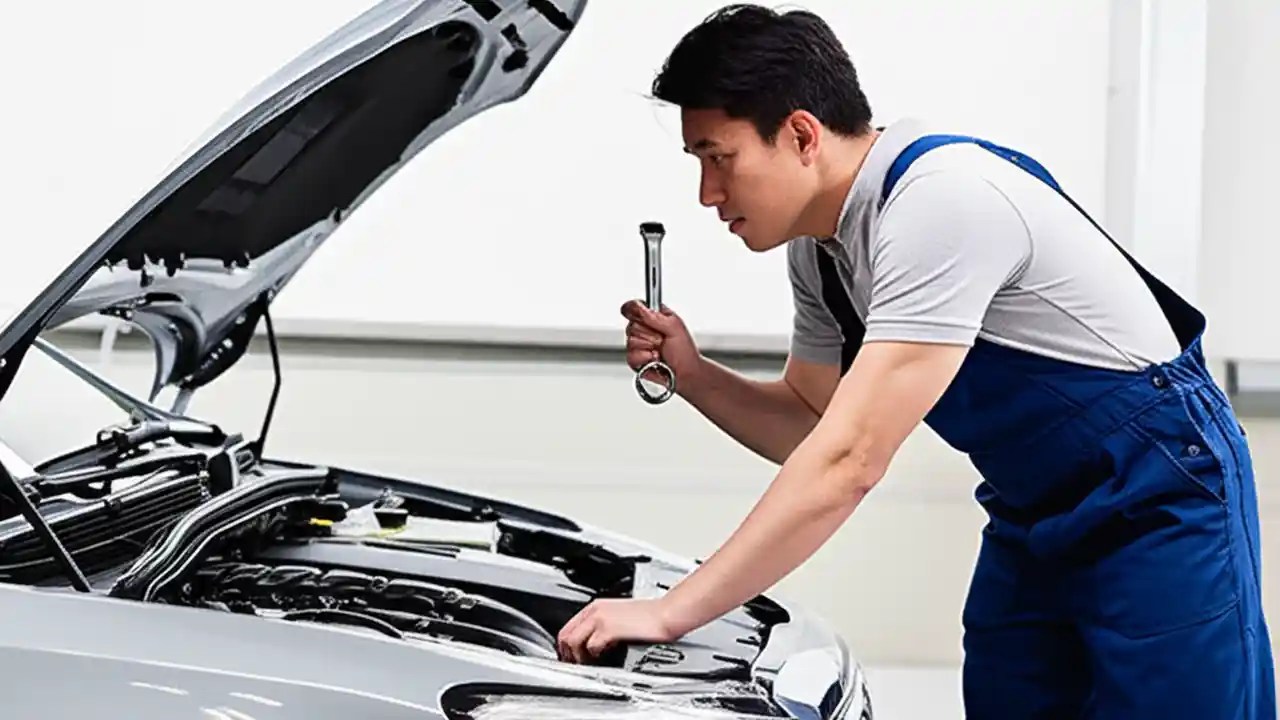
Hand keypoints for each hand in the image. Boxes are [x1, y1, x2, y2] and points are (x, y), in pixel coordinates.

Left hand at [556, 598, 681, 663]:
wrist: (666, 614)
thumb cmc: (650, 616)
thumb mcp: (620, 615)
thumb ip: (604, 625)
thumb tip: (594, 642)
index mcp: (597, 606)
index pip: (568, 626)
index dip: (566, 646)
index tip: (570, 657)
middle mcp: (596, 610)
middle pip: (565, 634)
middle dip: (567, 653)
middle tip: (576, 665)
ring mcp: (601, 619)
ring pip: (573, 641)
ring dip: (578, 657)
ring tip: (588, 665)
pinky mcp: (609, 629)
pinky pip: (590, 647)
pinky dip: (593, 657)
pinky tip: (602, 659)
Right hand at [621, 300, 700, 386]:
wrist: (686, 374)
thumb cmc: (685, 352)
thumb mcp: (675, 327)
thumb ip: (656, 316)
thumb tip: (639, 308)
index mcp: (654, 316)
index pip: (635, 306)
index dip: (635, 310)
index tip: (644, 316)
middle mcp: (644, 329)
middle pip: (632, 325)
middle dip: (649, 335)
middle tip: (662, 341)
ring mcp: (638, 344)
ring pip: (630, 341)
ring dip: (648, 348)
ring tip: (660, 351)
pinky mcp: (634, 359)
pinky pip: (630, 356)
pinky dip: (644, 358)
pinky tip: (653, 359)